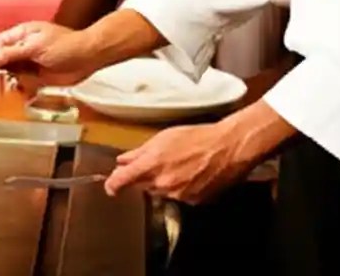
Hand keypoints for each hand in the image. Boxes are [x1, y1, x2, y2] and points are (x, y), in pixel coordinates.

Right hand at [0, 21, 100, 92]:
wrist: (88, 57)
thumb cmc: (63, 46)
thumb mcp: (36, 47)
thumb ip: (14, 52)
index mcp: (22, 35)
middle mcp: (23, 48)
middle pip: (2, 59)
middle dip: (0, 69)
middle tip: (1, 80)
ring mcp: (30, 63)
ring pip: (11, 72)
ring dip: (9, 80)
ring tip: (13, 86)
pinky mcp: (37, 77)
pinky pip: (23, 83)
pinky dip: (20, 88)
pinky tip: (22, 91)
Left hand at [103, 101, 293, 203]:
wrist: (229, 148)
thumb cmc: (198, 137)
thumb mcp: (164, 138)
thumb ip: (140, 151)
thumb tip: (123, 160)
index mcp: (152, 165)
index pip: (122, 181)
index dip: (113, 185)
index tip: (110, 187)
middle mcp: (163, 183)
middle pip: (142, 186)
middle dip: (145, 176)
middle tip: (160, 162)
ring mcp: (178, 194)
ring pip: (161, 192)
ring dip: (164, 182)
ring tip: (181, 164)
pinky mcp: (193, 202)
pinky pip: (179, 197)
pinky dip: (181, 188)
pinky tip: (192, 174)